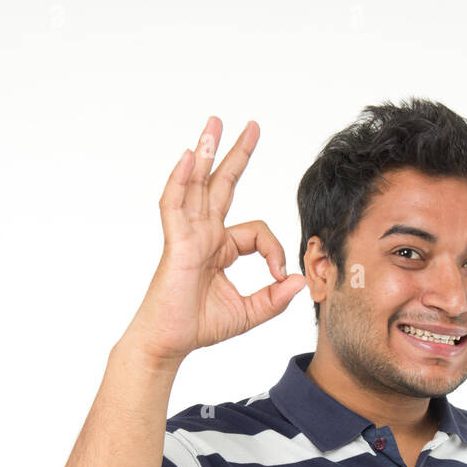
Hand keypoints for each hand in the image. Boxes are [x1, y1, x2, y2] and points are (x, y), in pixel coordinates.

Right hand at [122, 115, 306, 363]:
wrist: (169, 343)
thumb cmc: (199, 326)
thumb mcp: (249, 313)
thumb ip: (273, 299)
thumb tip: (297, 282)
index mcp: (221, 248)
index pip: (257, 231)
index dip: (274, 248)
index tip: (278, 274)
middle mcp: (204, 235)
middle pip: (221, 184)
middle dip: (237, 154)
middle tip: (252, 125)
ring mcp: (187, 235)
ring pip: (197, 184)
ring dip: (206, 151)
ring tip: (215, 123)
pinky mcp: (175, 243)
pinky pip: (174, 205)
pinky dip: (179, 180)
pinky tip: (187, 157)